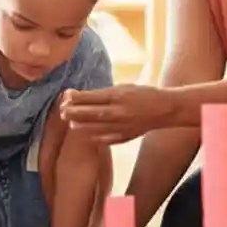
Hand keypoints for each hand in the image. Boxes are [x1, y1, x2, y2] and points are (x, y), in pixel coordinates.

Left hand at [59, 85, 180, 143]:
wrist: (164, 109)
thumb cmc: (142, 94)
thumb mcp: (123, 87)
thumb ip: (102, 93)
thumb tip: (79, 95)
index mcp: (117, 96)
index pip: (90, 97)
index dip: (74, 98)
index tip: (65, 96)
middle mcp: (117, 112)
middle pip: (88, 114)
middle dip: (71, 112)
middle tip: (62, 111)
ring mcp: (120, 126)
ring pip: (92, 128)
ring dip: (78, 125)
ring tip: (71, 122)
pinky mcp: (123, 137)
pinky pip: (102, 139)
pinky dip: (92, 135)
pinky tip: (87, 131)